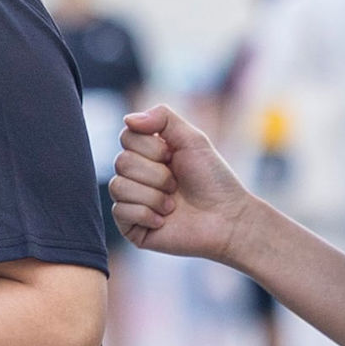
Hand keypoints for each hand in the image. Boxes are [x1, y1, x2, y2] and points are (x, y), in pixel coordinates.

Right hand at [108, 104, 254, 262]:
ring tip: (172, 205)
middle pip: (121, 162)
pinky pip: (120, 211)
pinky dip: (146, 214)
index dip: (151, 148)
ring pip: (118, 187)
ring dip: (153, 196)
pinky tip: (163, 221)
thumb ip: (163, 118)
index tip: (173, 157)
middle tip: (176, 185)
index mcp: (147, 154)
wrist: (226, 219)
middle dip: (156, 174)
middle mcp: (136, 176)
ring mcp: (131, 201)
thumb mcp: (192, 139)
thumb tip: (127, 118)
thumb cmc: (213, 180)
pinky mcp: (130, 227)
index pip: (127, 137)